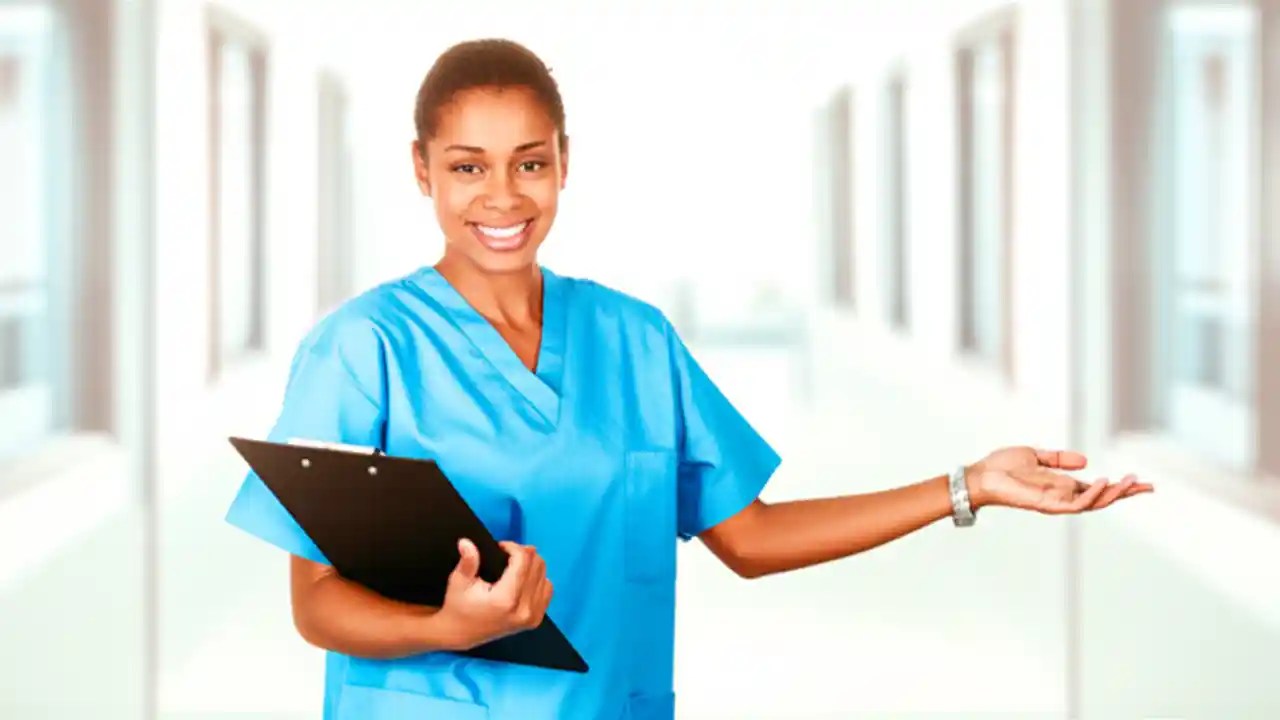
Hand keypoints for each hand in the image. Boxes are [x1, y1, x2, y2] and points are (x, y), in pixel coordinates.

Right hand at [438, 539, 553, 650]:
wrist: (461, 634)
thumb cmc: (458, 606)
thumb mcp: (458, 582)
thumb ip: (468, 561)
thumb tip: (466, 542)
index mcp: (505, 599)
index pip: (523, 561)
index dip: (513, 547)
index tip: (500, 547)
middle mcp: (523, 609)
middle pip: (537, 565)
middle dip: (523, 553)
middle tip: (507, 554)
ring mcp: (532, 616)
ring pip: (544, 575)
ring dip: (531, 565)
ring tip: (514, 566)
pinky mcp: (535, 620)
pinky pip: (547, 589)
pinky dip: (538, 579)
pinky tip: (523, 579)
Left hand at [966, 446, 1153, 514]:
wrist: (981, 475)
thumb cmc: (1002, 467)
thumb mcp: (1035, 456)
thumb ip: (1059, 459)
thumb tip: (1085, 461)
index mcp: (1062, 485)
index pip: (1097, 488)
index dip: (1119, 486)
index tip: (1142, 481)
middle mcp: (1063, 496)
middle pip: (1102, 499)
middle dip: (1126, 493)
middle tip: (1149, 486)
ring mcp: (1057, 502)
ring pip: (1095, 503)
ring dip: (1114, 493)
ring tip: (1131, 482)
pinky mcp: (1048, 505)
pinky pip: (1077, 504)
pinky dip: (1093, 494)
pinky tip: (1104, 481)